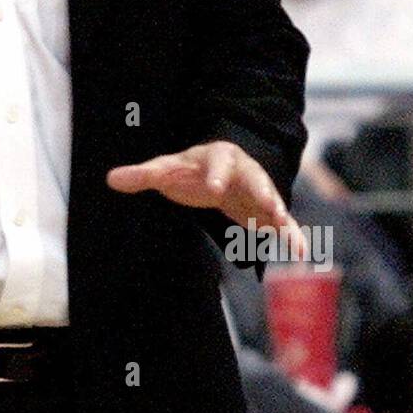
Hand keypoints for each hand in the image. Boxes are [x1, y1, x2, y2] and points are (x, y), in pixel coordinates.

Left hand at [106, 140, 308, 259]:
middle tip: (270, 204)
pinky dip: (293, 237)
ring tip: (285, 226)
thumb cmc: (190, 169)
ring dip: (280, 212)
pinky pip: (283, 224)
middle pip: (255, 178)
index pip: (216, 163)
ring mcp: (258, 189)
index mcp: (217, 157)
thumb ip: (142, 175)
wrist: (218, 167)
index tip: (214, 189)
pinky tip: (302, 255)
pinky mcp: (266, 211)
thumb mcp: (166, 169)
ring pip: (273, 199)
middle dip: (262, 190)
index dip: (216, 175)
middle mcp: (243, 171)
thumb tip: (111, 179)